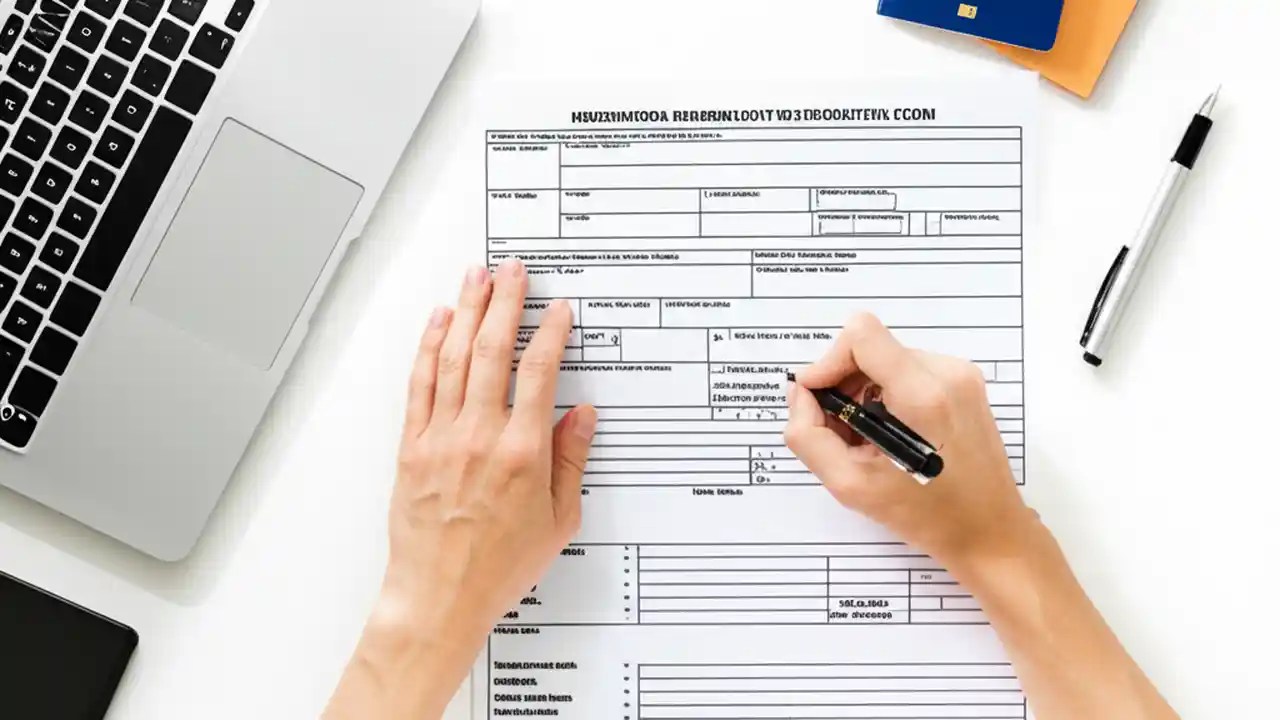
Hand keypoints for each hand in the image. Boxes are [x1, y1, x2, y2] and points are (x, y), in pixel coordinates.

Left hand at [380, 259, 596, 644]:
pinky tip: (438, 322)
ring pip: (454, 356)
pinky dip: (429, 346)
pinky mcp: (412, 445)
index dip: (551, 333)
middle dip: (506, 302)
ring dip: (467, 310)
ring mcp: (441, 437)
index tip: (559, 311)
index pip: (539, 372)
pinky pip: (420, 383)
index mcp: (522, 453)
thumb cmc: (497, 567)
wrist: (439, 596)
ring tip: (477, 277)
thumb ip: (571, 461)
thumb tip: (581, 416)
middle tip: (515, 271)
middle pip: (493, 350)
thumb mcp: (558, 521)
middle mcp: (480, 436)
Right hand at [785, 313, 1034, 575]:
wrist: (989, 531)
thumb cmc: (925, 515)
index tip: (817, 397)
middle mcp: (946, 373)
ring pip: (887, 361)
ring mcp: (961, 376)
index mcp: (922, 395)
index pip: (861, 335)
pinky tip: (892, 435)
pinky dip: (889, 397)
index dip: (827, 362)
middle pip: (871, 349)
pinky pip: (909, 372)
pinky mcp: (966, 384)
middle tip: (841, 433)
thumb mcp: (851, 485)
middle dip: (843, 385)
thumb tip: (800, 394)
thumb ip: (809, 435)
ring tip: (867, 441)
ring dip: (865, 393)